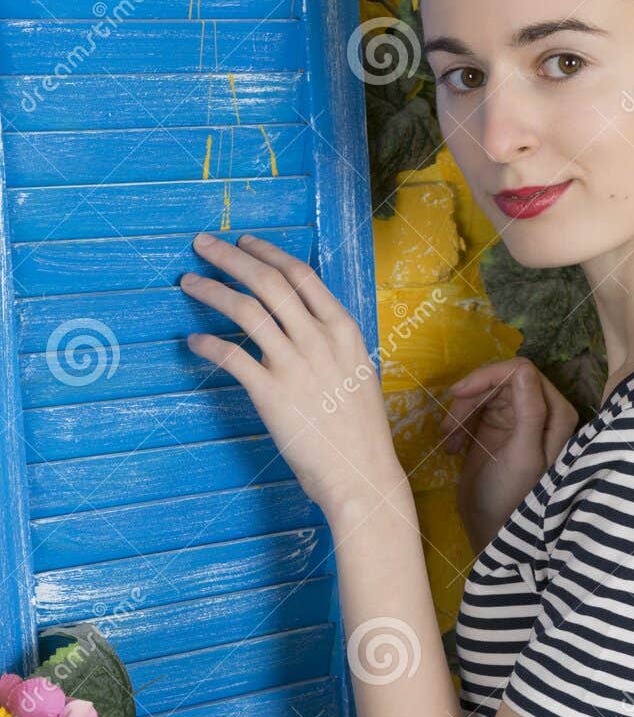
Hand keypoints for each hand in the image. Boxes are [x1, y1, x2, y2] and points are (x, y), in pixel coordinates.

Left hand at [180, 232, 401, 524]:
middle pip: (267, 281)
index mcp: (343, 329)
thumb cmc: (361, 431)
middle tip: (203, 244)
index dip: (267, 253)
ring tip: (189, 282)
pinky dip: (207, 343)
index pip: (300, 274)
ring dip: (211, 290)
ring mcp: (294, 364)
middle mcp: (318, 339)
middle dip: (230, 257)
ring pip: (245, 309)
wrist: (361, 475)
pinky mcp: (271, 392)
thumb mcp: (357, 373)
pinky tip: (193, 341)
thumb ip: (331, 344)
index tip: (244, 242)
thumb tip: (302, 323)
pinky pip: (231, 355)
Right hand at [441, 357, 579, 552]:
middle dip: (471, 398)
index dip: (487, 377)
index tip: (459, 395)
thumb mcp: (523, 455)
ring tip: (449, 440)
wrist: (491, 528)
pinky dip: (459, 422)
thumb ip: (529, 412)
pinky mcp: (496, 426)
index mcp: (555, 412)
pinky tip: (451, 445)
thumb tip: (522, 369)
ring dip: (461, 412)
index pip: (521, 372)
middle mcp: (540, 409)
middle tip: (450, 427)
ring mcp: (517, 416)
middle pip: (499, 379)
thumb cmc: (512, 495)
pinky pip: (474, 408)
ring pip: (483, 392)